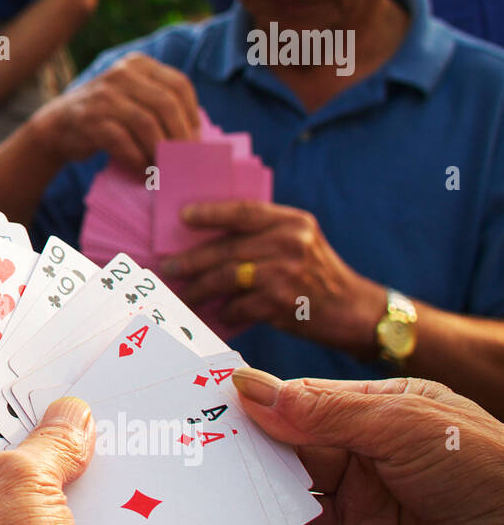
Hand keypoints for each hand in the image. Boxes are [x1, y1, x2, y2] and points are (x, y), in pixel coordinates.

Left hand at [0, 397, 112, 524]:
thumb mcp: (17, 481)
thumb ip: (46, 443)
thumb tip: (73, 418)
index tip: (4, 381)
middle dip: (32, 442)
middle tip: (59, 396)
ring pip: (40, 503)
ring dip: (71, 477)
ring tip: (99, 427)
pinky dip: (99, 515)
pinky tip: (123, 478)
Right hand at [31, 52, 199, 172]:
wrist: (58, 126)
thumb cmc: (106, 115)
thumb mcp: (132, 96)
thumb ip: (159, 104)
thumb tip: (196, 136)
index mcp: (138, 64)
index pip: (179, 84)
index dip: (192, 114)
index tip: (195, 138)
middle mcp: (121, 74)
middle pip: (166, 104)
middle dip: (180, 135)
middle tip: (185, 158)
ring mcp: (104, 96)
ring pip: (147, 124)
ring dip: (160, 150)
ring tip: (165, 167)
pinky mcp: (90, 120)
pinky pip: (124, 142)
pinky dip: (138, 159)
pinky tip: (143, 170)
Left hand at [165, 201, 386, 352]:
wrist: (354, 311)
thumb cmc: (318, 275)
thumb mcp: (301, 241)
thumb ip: (266, 234)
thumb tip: (208, 238)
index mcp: (293, 222)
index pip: (244, 211)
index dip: (211, 212)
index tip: (184, 216)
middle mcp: (290, 242)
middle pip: (227, 248)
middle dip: (193, 259)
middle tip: (170, 267)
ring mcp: (285, 272)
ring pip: (226, 277)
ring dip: (200, 287)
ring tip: (185, 293)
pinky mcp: (281, 302)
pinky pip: (238, 305)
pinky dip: (226, 310)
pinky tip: (220, 313)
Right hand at [233, 369, 503, 524]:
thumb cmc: (486, 467)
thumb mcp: (400, 422)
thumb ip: (320, 409)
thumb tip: (248, 385)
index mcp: (374, 416)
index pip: (299, 408)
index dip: (256, 409)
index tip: (206, 407)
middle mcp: (363, 465)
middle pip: (287, 461)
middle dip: (249, 463)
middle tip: (203, 463)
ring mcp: (364, 516)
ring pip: (293, 513)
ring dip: (264, 512)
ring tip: (234, 511)